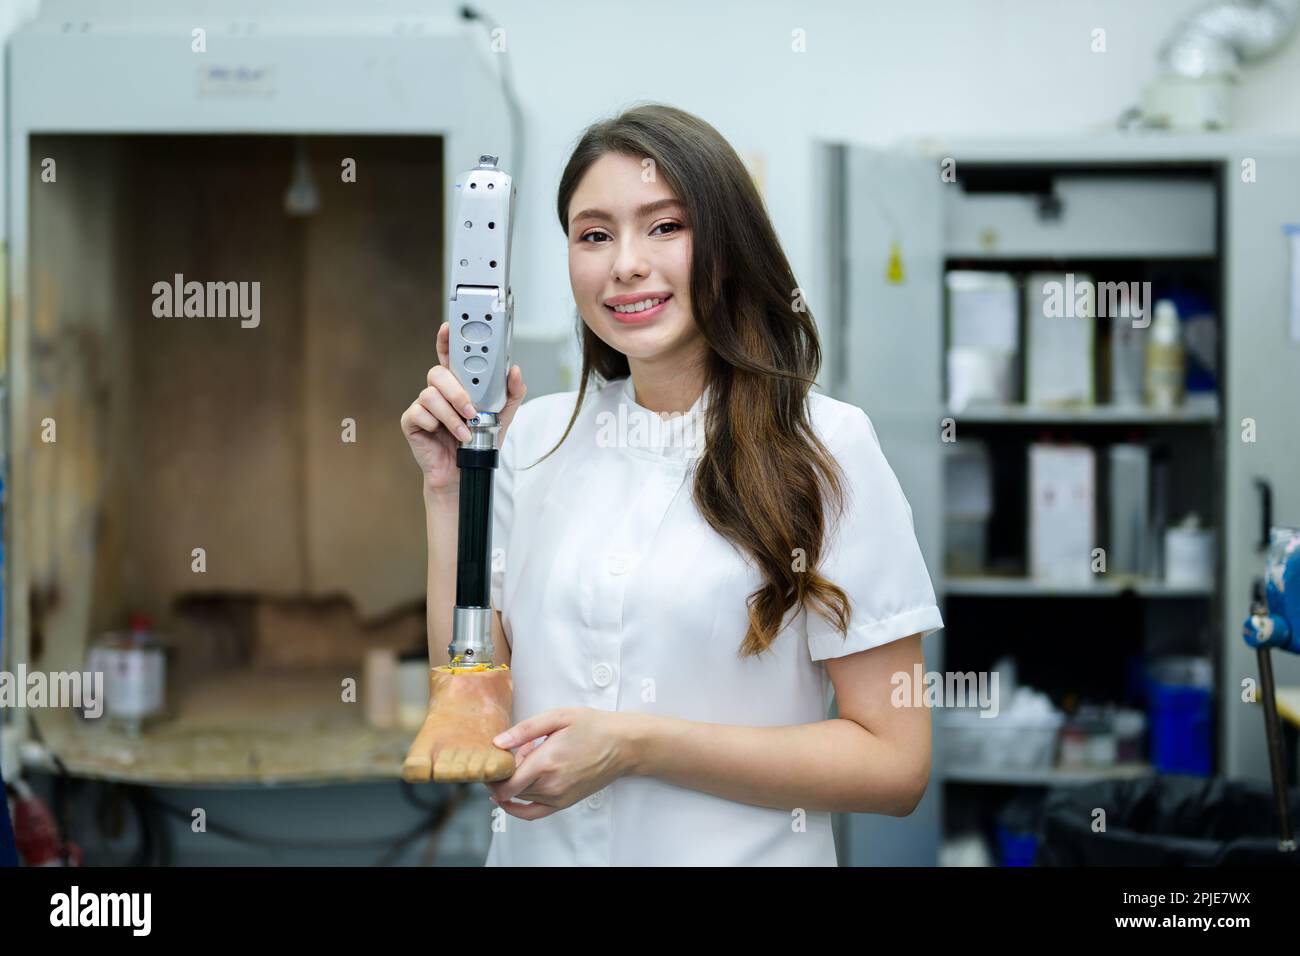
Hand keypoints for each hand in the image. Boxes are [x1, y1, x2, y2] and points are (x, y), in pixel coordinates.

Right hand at [400, 321, 526, 491]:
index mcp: (456, 385)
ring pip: (430, 395)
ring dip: (450, 415)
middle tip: (471, 410)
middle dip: (455, 391)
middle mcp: (438, 392)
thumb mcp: (502, 416)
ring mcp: (423, 406)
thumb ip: (511, 393)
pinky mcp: (411, 422)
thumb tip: (515, 370)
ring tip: (464, 431)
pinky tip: (441, 434)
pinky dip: (434, 424)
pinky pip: (418, 413)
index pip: (448, 356)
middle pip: (437, 373)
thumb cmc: (479, 442)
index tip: (449, 327)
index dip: (446, 340)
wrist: (464, 473)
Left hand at [484, 708, 642, 819]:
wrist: (623, 745)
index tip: (490, 761)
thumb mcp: (558, 717)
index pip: (506, 782)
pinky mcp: (564, 803)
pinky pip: (533, 813)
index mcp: (546, 762)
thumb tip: (498, 742)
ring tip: (525, 762)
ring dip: (513, 784)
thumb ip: (524, 730)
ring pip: (520, 798)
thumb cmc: (593, 727)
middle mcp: (551, 785)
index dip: (492, 775)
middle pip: (510, 790)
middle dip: (503, 774)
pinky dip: (517, 810)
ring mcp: (558, 797)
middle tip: (510, 754)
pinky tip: (508, 800)